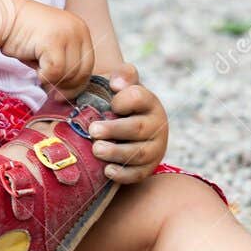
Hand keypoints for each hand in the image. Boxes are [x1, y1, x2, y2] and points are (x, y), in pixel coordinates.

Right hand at [0, 0, 94, 95]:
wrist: (4, 17)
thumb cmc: (23, 35)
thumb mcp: (51, 49)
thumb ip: (64, 65)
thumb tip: (68, 93)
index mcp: (81, 30)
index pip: (88, 65)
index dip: (77, 85)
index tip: (64, 95)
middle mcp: (78, 30)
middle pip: (81, 71)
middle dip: (66, 87)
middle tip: (51, 92)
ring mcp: (68, 33)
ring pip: (69, 73)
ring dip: (52, 80)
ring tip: (39, 71)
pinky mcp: (54, 40)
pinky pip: (56, 70)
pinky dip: (45, 76)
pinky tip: (36, 69)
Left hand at [85, 63, 167, 183]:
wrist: (129, 130)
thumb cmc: (121, 105)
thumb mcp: (124, 87)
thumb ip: (123, 76)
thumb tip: (116, 83)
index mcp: (149, 102)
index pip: (139, 98)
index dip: (122, 101)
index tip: (110, 104)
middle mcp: (157, 125)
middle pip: (137, 128)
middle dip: (114, 130)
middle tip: (93, 130)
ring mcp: (155, 148)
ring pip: (137, 153)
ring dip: (115, 152)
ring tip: (96, 149)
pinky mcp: (148, 167)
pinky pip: (137, 174)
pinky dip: (122, 174)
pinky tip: (106, 170)